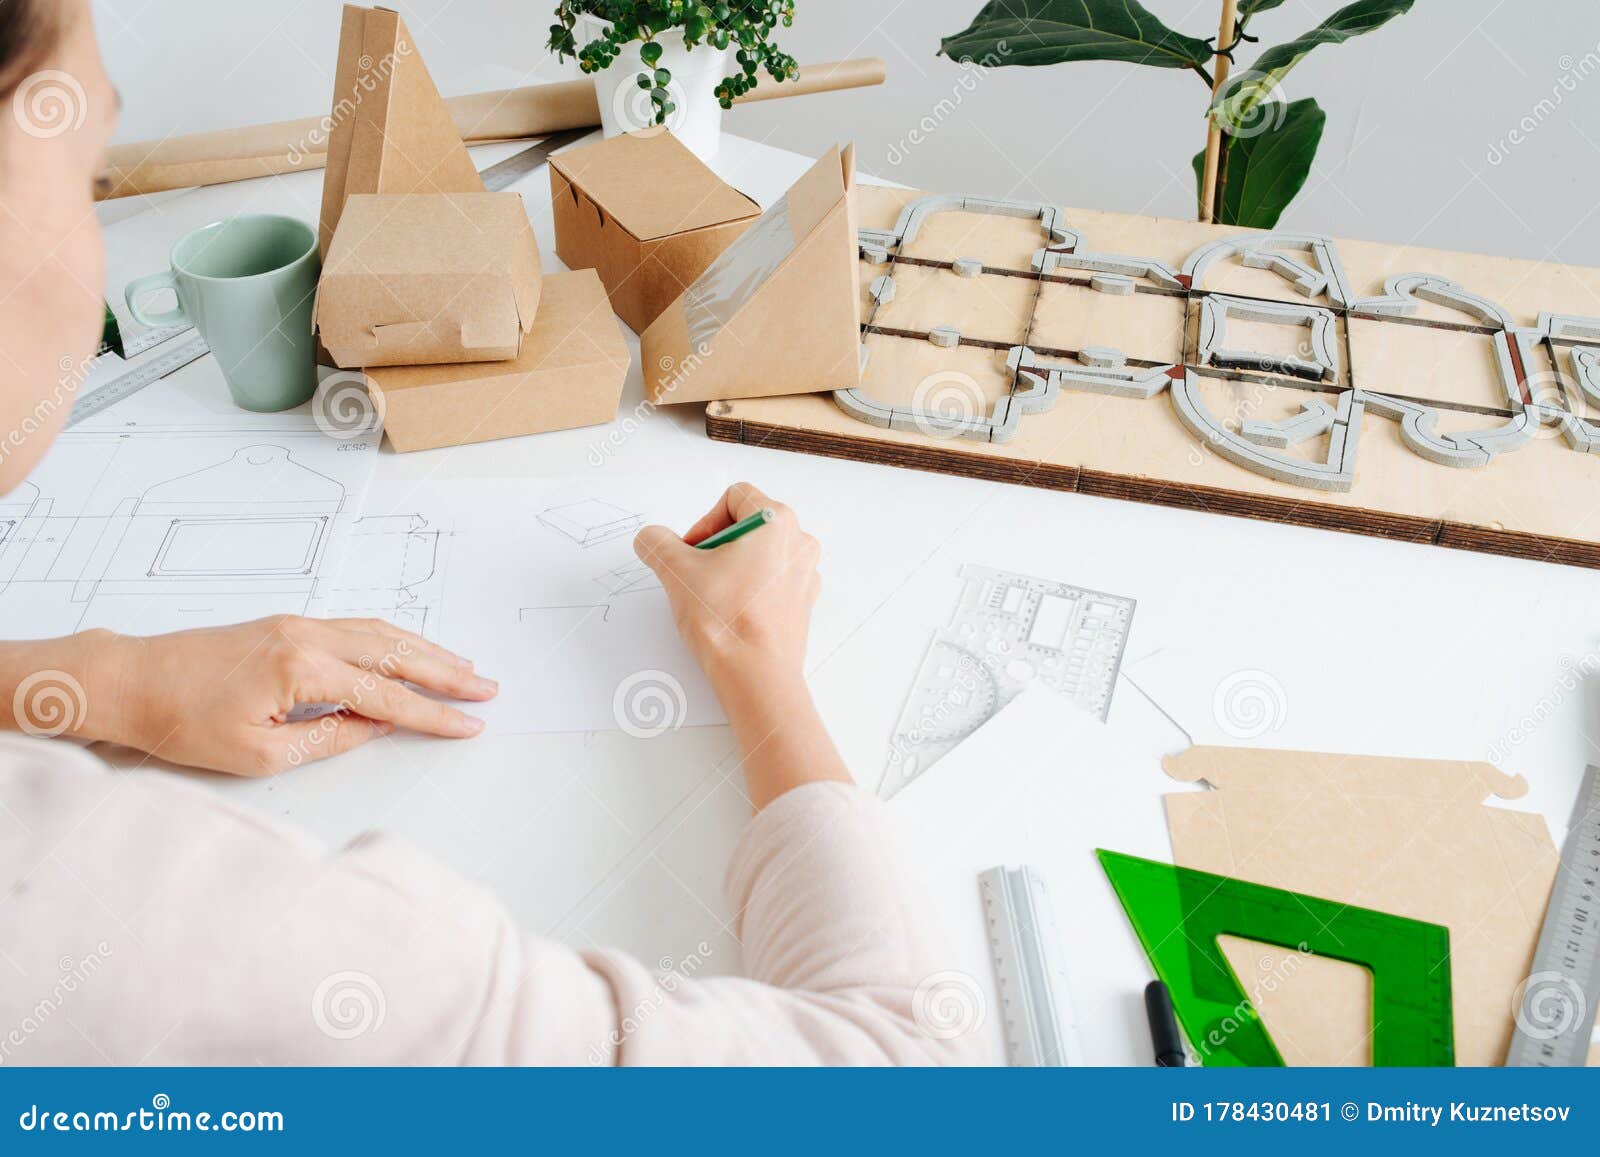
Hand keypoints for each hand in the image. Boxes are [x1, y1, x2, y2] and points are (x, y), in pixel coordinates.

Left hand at [79, 616, 495, 775]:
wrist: (131, 680)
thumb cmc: (182, 721)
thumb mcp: (259, 754)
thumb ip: (329, 738)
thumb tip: (377, 726)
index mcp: (302, 669)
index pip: (387, 697)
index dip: (434, 715)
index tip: (470, 724)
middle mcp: (308, 636)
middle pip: (396, 653)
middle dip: (447, 671)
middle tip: (487, 686)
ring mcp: (299, 624)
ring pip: (381, 633)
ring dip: (426, 650)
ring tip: (464, 666)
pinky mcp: (288, 624)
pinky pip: (358, 628)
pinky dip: (394, 639)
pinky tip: (410, 649)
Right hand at [633, 482, 820, 688]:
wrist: (755, 675)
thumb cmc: (726, 620)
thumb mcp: (676, 571)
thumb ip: (657, 543)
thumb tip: (650, 539)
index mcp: (777, 522)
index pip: (734, 497)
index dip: (704, 522)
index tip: (692, 552)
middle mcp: (800, 543)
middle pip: (748, 526)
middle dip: (717, 546)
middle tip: (698, 574)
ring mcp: (805, 574)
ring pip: (759, 554)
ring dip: (732, 568)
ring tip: (714, 596)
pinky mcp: (802, 603)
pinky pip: (770, 581)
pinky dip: (749, 589)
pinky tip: (731, 612)